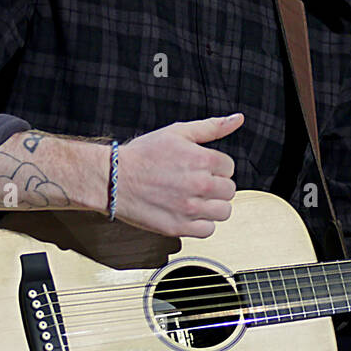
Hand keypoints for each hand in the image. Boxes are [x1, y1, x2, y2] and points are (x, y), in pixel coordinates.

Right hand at [110, 114, 240, 237]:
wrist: (113, 178)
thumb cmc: (142, 155)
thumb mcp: (177, 132)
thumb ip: (212, 127)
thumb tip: (238, 119)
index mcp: (202, 160)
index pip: (229, 168)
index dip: (215, 167)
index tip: (201, 168)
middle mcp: (199, 184)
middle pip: (229, 190)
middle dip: (216, 186)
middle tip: (197, 183)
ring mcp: (189, 208)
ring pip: (223, 212)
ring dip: (212, 205)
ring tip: (195, 199)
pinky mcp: (179, 227)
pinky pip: (208, 230)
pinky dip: (202, 223)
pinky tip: (189, 213)